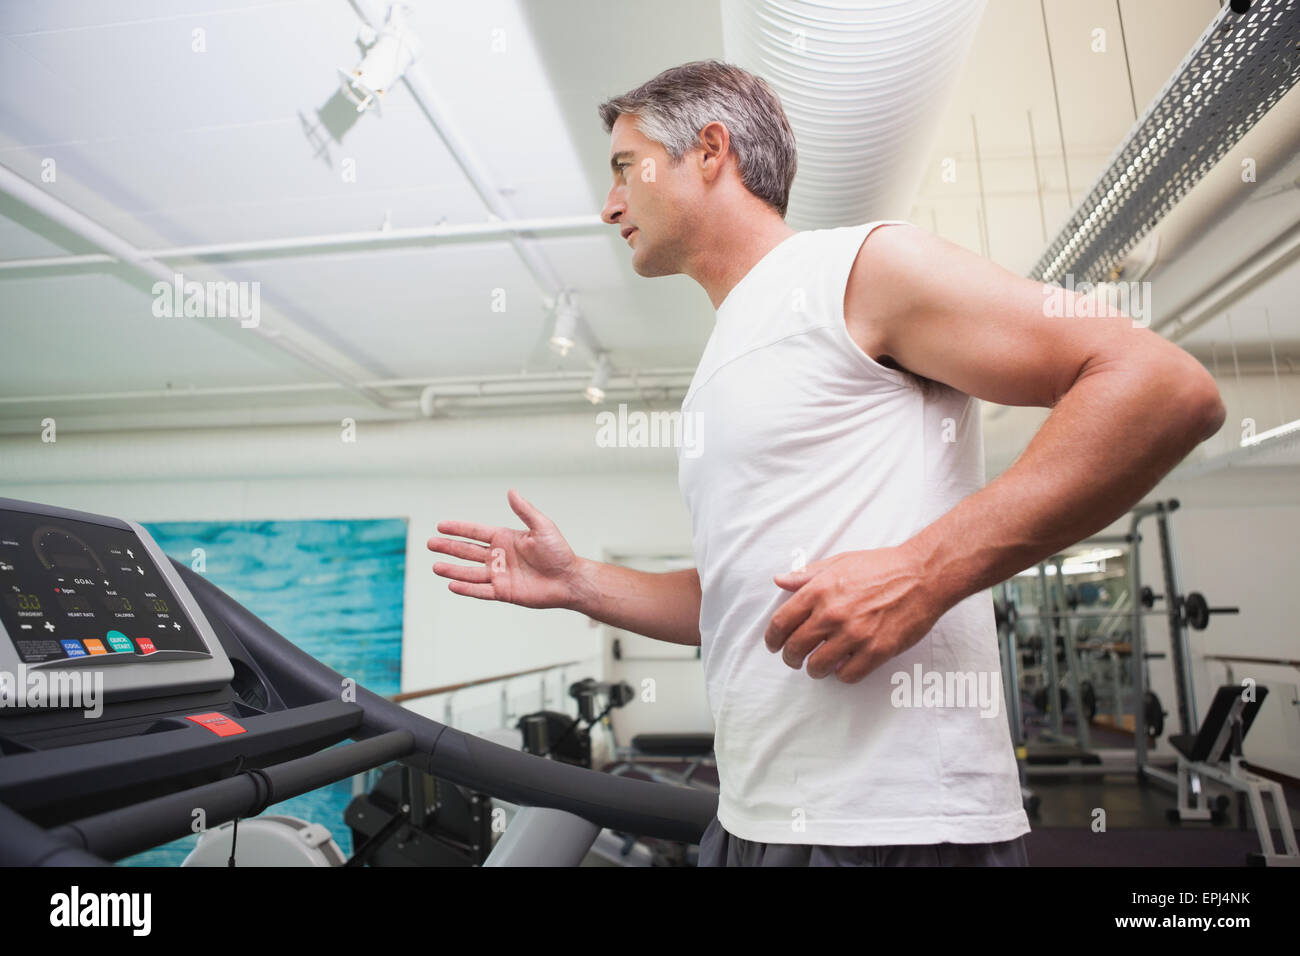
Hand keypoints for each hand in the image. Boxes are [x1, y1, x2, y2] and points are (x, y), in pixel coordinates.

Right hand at [428, 489, 581, 608]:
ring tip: (435, 567)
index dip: (458, 529)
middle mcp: (498, 556)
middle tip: (430, 543)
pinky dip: (466, 589)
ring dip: (452, 570)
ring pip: (469, 572)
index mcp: (504, 538)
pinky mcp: (503, 592)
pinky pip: (480, 590)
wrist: (569, 579)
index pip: (475, 532)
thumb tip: (511, 491)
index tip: (440, 526)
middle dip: (449, 547)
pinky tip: (452, 586)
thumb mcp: (542, 526)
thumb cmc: (558, 552)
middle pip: (467, 551)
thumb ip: (524, 511)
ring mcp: (499, 575)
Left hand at [765, 544, 943, 682]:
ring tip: (818, 666)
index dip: (773, 639)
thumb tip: (780, 580)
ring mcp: (855, 634)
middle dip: (790, 658)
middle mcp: (833, 614)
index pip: (781, 623)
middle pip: (796, 648)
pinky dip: (842, 675)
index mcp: (819, 591)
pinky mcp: (877, 651)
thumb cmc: (882, 567)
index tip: (774, 645)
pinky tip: (844, 667)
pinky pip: (848, 675)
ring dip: (814, 669)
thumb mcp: (839, 562)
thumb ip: (806, 575)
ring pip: (818, 666)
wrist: (923, 576)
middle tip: (794, 659)